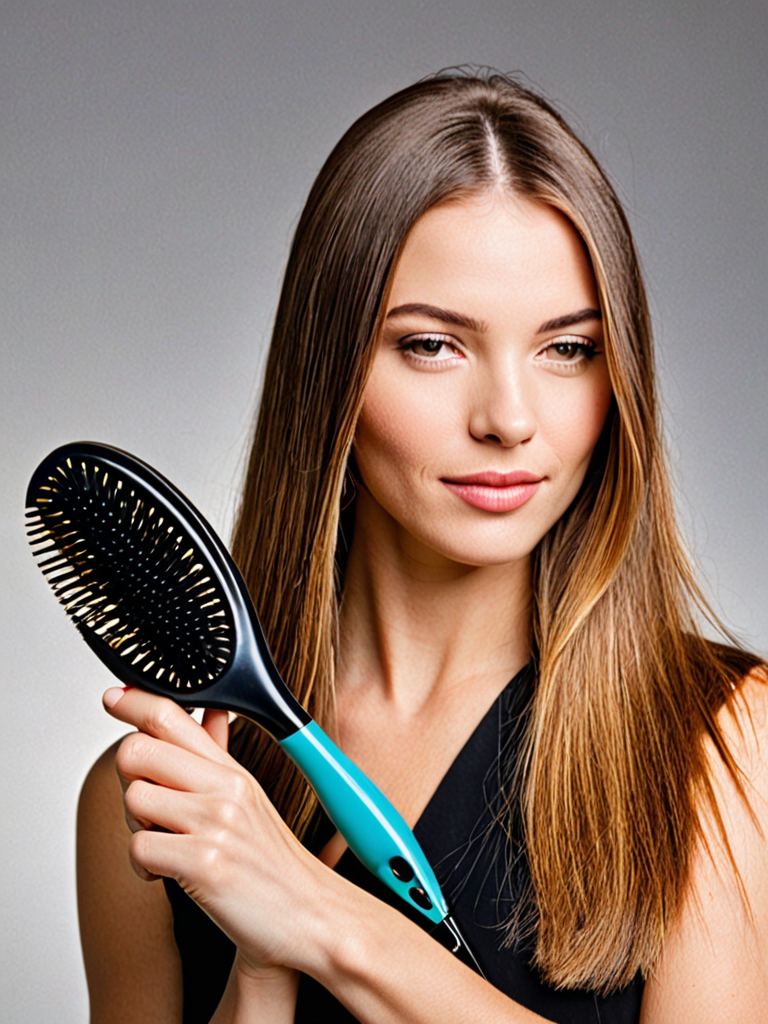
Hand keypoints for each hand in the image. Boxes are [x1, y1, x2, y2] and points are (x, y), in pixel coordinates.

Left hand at [104, 686, 330, 976]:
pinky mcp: (203, 863)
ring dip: (136, 828)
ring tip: (166, 845)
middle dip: (129, 781)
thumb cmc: (271, 863)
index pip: (173, 716)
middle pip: (137, 750)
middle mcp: (225, 788)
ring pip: (133, 799)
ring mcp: (215, 823)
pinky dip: (143, 867)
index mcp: (231, 770)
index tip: (113, 699)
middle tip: (151, 809)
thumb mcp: (249, 799)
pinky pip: (138, 847)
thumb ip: (219, 755)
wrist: (307, 915)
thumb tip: (211, 711)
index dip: (134, 702)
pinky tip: (168, 873)